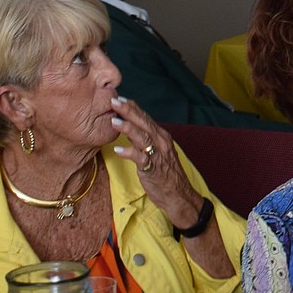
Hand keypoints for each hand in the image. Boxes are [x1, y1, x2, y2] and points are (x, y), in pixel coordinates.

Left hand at [109, 96, 203, 225]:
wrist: (178, 194)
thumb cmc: (165, 173)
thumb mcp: (157, 151)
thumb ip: (145, 139)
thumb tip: (130, 127)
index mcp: (161, 135)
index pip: (145, 117)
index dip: (132, 107)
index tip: (119, 98)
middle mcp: (160, 141)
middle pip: (143, 123)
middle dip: (128, 111)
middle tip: (114, 101)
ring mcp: (157, 155)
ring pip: (142, 137)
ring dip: (128, 128)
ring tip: (114, 121)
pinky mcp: (153, 169)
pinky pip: (140, 159)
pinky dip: (129, 153)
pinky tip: (118, 150)